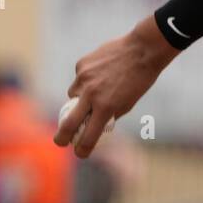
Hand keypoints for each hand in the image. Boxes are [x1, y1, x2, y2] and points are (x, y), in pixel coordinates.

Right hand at [54, 16, 178, 157]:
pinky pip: (79, 78)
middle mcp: (91, 94)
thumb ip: (110, 113)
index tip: (80, 153)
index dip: (83, 149)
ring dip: (79, 99)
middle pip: (68, 123)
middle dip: (62, 136)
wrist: (143, 49)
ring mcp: (84, 78)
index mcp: (106, 107)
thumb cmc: (140, 79)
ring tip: (98, 89)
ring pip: (72, 96)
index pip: (88, 136)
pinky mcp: (81, 65)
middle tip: (60, 142)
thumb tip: (95, 123)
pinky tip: (101, 72)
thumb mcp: (129, 102)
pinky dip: (86, 80)